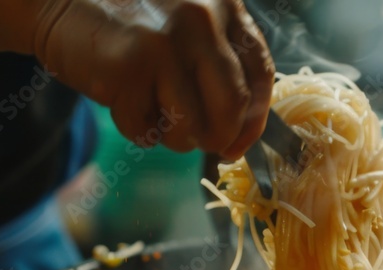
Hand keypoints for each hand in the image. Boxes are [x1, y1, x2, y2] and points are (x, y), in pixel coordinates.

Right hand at [34, 0, 274, 157]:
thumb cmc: (126, 21)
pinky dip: (136, 130)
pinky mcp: (129, 65)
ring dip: (174, 138)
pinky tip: (121, 101)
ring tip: (153, 113)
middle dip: (219, 138)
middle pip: (233, 107)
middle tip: (202, 143)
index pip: (261, 74)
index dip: (254, 120)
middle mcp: (201, 19)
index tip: (237, 143)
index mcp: (223, 6)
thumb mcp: (186, 24)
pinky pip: (146, 129)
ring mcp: (165, 41)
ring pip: (192, 127)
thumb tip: (242, 129)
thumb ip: (219, 59)